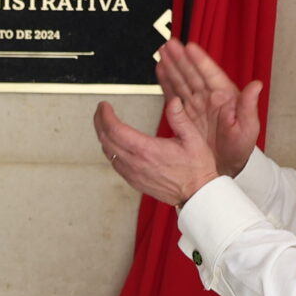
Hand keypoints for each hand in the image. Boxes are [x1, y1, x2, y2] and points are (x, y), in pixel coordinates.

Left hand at [93, 96, 220, 207]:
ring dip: (103, 136)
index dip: (105, 115)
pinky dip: (110, 150)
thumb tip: (173, 102)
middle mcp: (137, 163)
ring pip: (108, 152)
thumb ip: (180, 118)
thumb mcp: (193, 139)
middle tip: (101, 111)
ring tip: (104, 124)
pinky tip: (114, 144)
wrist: (197, 193)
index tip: (104, 106)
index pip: (115, 129)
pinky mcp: (134, 181)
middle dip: (99, 121)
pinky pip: (115, 164)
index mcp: (148, 150)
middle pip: (106, 139)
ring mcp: (133, 174)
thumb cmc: (196, 169)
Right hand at [156, 41, 261, 175]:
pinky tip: (161, 70)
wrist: (225, 167)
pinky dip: (166, 82)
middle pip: (192, 73)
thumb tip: (256, 86)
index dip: (200, 60)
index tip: (190, 47)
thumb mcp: (248, 129)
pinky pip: (174, 94)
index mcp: (225, 98)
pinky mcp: (185, 114)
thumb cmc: (239, 149)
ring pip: (181, 80)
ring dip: (171, 66)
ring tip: (163, 51)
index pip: (211, 74)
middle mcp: (209, 98)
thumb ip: (249, 107)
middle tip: (170, 44)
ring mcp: (196, 105)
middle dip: (180, 58)